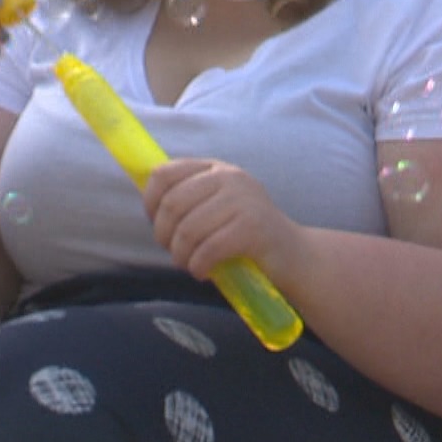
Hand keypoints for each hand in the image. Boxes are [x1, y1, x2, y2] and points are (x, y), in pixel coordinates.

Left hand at [143, 159, 307, 281]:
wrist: (294, 257)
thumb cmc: (244, 235)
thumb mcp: (215, 207)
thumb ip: (187, 200)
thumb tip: (147, 205)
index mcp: (214, 169)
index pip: (163, 174)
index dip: (150, 201)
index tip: (154, 222)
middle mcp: (229, 178)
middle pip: (172, 204)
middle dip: (164, 234)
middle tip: (173, 252)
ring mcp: (244, 200)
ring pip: (188, 229)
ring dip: (180, 255)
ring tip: (187, 264)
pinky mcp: (253, 228)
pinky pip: (208, 249)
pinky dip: (198, 266)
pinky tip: (202, 272)